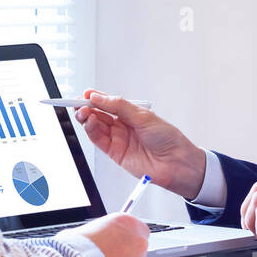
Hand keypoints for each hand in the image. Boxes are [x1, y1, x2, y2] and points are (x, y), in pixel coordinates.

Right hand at [74, 89, 206, 198]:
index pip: (107, 103)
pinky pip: (98, 140)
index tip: (85, 94)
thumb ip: (119, 107)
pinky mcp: (115, 153)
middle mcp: (122, 125)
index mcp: (130, 113)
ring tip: (83, 112)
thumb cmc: (168, 138)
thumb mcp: (143, 116)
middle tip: (80, 103)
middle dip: (87, 107)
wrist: (176, 162)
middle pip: (98, 114)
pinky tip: (89, 122)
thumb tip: (99, 98)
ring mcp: (118, 139)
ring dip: (87, 118)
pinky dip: (91, 130)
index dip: (95, 98)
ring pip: (96, 126)